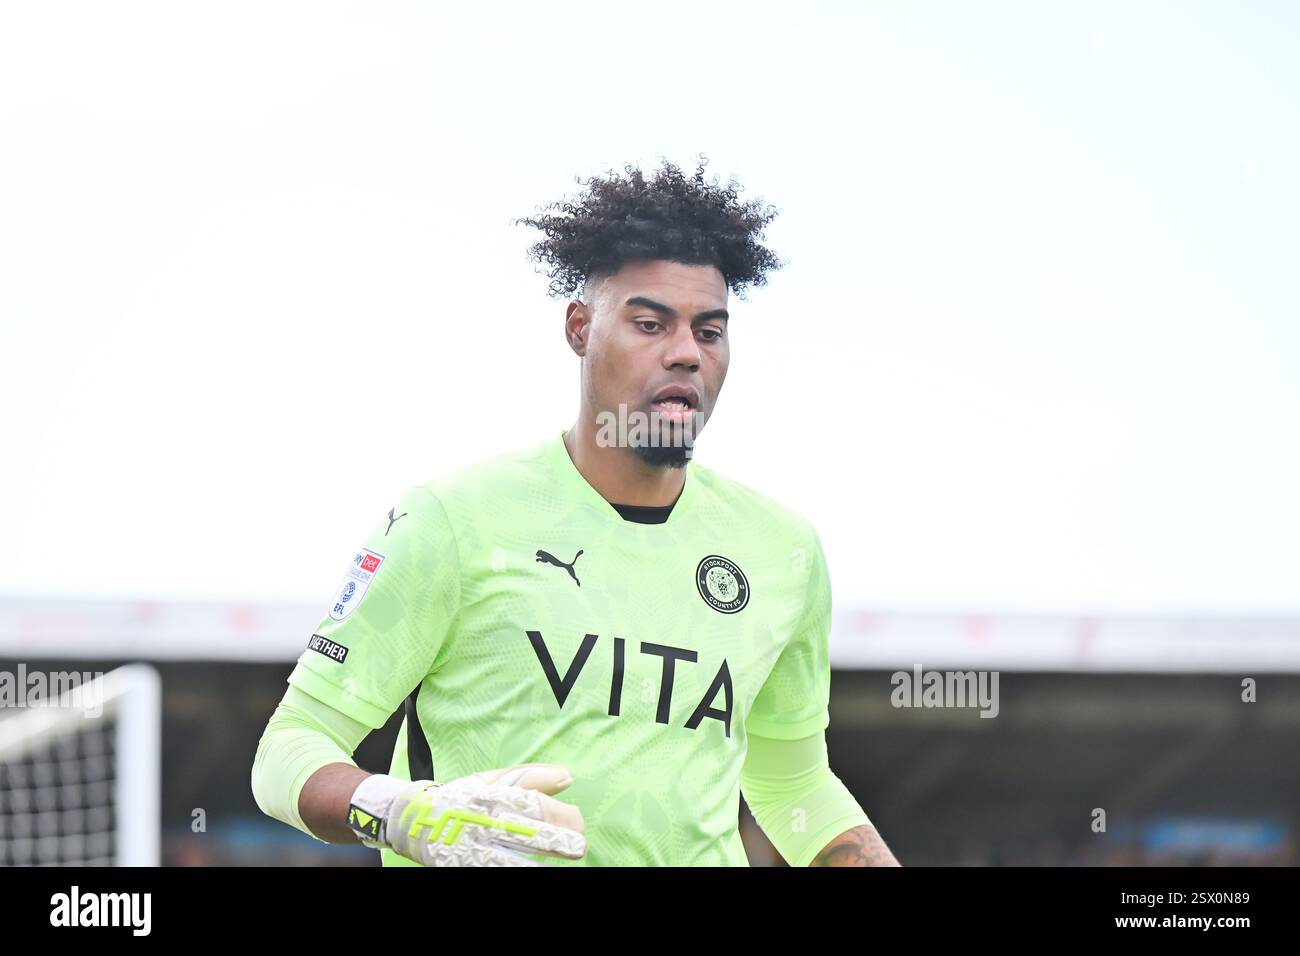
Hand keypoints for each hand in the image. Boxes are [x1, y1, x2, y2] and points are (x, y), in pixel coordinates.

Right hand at [348, 764, 586, 866]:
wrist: (411, 818)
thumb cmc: (461, 797)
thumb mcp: (491, 781)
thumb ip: (530, 777)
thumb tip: (567, 776)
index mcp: (492, 795)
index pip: (530, 804)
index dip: (556, 813)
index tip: (578, 821)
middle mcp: (484, 820)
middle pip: (524, 831)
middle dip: (555, 840)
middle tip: (579, 847)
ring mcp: (471, 845)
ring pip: (508, 857)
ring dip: (534, 863)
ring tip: (556, 864)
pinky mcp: (460, 864)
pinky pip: (488, 869)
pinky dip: (509, 871)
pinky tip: (530, 873)